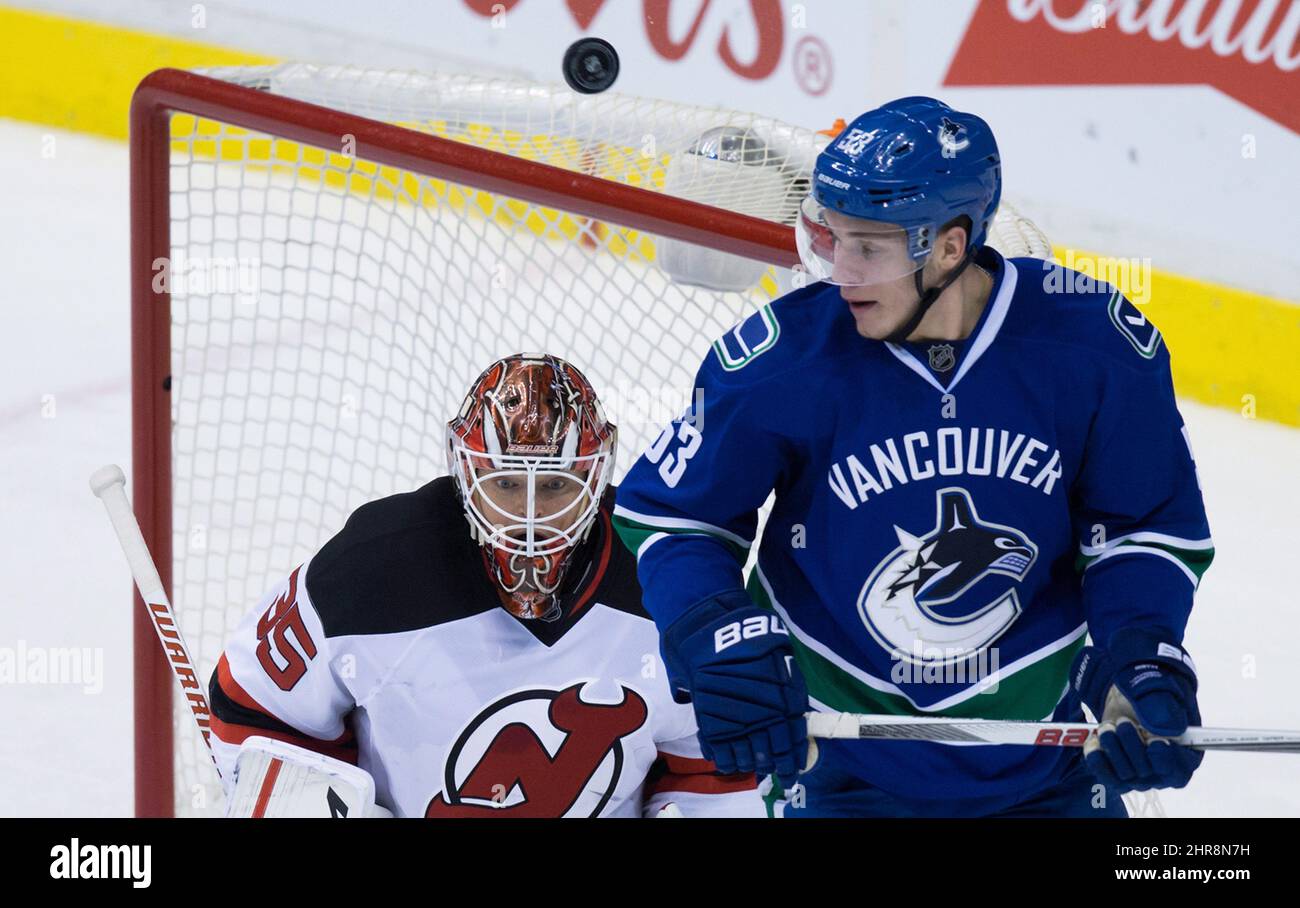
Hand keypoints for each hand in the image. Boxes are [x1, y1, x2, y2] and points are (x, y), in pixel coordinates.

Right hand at [661, 592, 808, 779]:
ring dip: (748, 764)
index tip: (792, 772)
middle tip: (771, 771)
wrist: (712, 626)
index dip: (793, 760)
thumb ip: (787, 689)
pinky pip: (718, 747)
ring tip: (747, 766)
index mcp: (786, 699)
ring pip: (746, 754)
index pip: (794, 740)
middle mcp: (764, 712)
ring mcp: (737, 715)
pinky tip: (726, 760)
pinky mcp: (711, 716)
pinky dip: (722, 757)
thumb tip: (794, 716)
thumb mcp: (778, 659)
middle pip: (772, 752)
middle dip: (772, 765)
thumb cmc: (748, 640)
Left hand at [1071, 627, 1202, 792]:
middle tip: (1124, 722)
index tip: (1154, 740)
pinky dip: (1096, 759)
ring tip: (1109, 726)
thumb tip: (1166, 729)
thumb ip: (1162, 708)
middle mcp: (1163, 769)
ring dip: (1112, 748)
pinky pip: (1105, 775)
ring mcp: (1139, 772)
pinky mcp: (1117, 769)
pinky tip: (1094, 741)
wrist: (1130, 689)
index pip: (1178, 773)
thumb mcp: (1159, 690)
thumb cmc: (1153, 689)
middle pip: (1147, 774)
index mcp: (1186, 753)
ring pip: (1124, 776)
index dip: (1165, 760)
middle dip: (1132, 746)